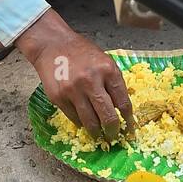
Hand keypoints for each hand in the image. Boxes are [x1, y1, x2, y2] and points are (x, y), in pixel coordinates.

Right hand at [16, 10, 133, 141]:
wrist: (52, 45)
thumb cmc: (81, 52)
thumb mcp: (104, 61)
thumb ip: (113, 82)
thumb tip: (122, 108)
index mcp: (108, 70)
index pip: (123, 103)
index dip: (128, 120)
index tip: (130, 129)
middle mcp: (92, 81)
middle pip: (108, 117)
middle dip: (113, 132)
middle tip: (114, 137)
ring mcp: (73, 91)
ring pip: (90, 123)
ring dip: (96, 133)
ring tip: (99, 135)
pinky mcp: (59, 98)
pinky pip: (74, 118)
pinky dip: (81, 123)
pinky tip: (84, 122)